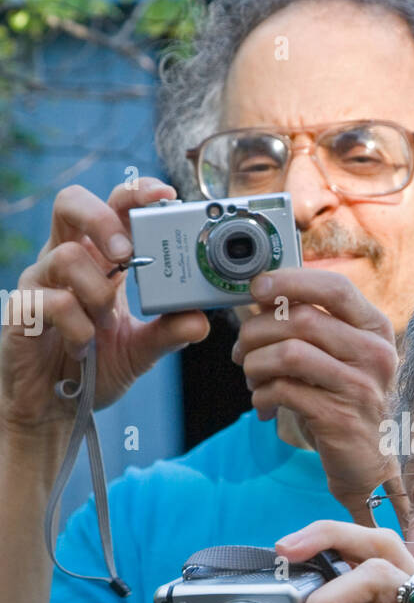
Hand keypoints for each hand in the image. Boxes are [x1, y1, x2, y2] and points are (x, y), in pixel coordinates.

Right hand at [1, 179, 208, 437]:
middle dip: (104, 220)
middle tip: (128, 254)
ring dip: (97, 293)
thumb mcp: (140, 350)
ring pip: (65, 257)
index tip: (166, 196)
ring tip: (104, 323)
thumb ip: (169, 333)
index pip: (111, 207)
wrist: (53, 409)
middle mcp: (65, 261)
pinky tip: (83, 348)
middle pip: (71, 204)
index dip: (135, 193)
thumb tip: (202, 321)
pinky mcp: (22, 312)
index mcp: (97, 259)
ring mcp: (40, 283)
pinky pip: (53, 303)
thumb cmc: (92, 367)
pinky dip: (78, 328)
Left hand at [236, 269, 398, 515]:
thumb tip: (262, 295)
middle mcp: (375, 354)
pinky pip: (284, 391)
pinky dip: (261, 395)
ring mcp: (361, 387)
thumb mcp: (337, 356)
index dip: (291, 281)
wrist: (366, 461)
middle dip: (257, 331)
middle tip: (241, 349)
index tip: (257, 287)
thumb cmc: (342, 398)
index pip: (336, 287)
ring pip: (288, 354)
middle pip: (302, 319)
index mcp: (375, 329)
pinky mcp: (340, 418)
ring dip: (255, 364)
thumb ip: (310, 324)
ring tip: (251, 377)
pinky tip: (264, 403)